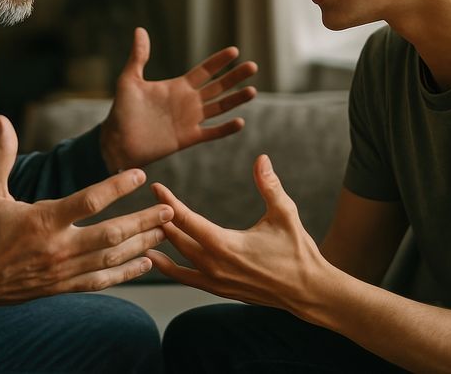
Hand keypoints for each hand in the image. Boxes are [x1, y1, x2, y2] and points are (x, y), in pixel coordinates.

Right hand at [0, 116, 173, 316]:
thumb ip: (0, 155)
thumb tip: (3, 119)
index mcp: (42, 221)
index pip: (89, 201)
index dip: (118, 187)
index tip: (140, 174)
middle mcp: (58, 248)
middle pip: (112, 234)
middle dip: (143, 221)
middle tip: (169, 209)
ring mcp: (62, 271)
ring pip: (111, 259)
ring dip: (142, 245)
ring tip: (166, 232)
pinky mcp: (62, 287)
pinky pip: (100, 281)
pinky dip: (126, 273)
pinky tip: (146, 264)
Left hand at [100, 27, 257, 170]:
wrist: (117, 141)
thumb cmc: (122, 111)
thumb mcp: (129, 79)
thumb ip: (138, 56)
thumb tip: (140, 29)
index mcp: (178, 87)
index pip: (204, 71)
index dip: (219, 61)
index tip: (235, 51)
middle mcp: (188, 102)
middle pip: (218, 87)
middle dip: (235, 77)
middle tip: (253, 66)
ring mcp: (190, 120)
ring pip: (220, 107)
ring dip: (236, 99)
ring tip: (252, 90)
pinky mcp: (188, 138)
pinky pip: (211, 132)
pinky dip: (225, 129)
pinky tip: (239, 121)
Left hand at [147, 154, 330, 313]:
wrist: (307, 291)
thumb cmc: (297, 251)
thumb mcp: (285, 214)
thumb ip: (269, 186)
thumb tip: (261, 158)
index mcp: (226, 245)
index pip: (187, 220)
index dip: (169, 202)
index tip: (156, 187)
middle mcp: (215, 265)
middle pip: (176, 239)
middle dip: (160, 219)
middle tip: (144, 201)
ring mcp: (215, 281)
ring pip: (178, 260)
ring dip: (162, 243)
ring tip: (143, 227)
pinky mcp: (219, 290)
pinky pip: (186, 279)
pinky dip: (169, 268)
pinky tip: (156, 259)